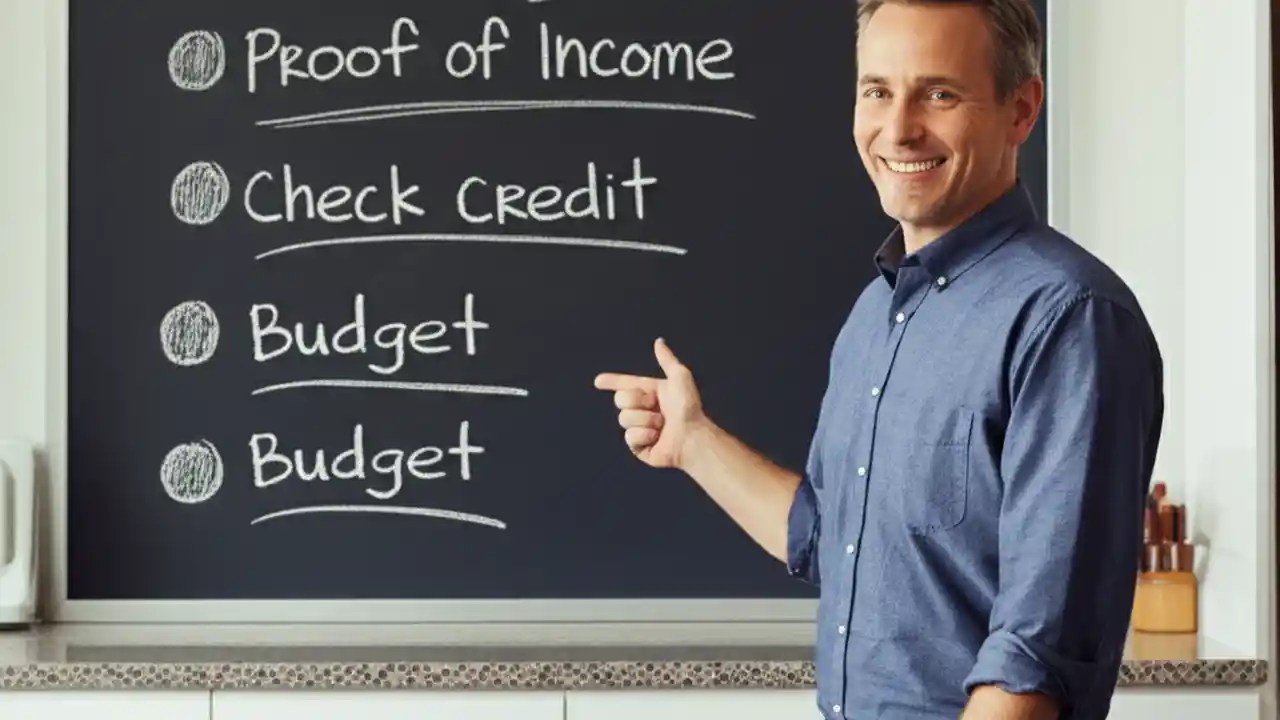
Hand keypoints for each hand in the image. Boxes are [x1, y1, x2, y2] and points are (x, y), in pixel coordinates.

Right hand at [593, 337, 705, 469]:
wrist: (693, 436)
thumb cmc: (689, 408)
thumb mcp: (680, 377)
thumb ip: (667, 359)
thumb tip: (659, 341)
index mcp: (650, 393)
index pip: (626, 384)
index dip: (612, 381)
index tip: (598, 381)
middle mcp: (643, 410)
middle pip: (620, 399)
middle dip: (637, 400)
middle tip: (656, 406)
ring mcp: (640, 428)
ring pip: (624, 418)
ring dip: (645, 419)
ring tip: (661, 425)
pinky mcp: (639, 447)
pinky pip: (629, 436)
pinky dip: (644, 435)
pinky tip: (657, 437)